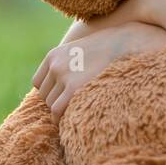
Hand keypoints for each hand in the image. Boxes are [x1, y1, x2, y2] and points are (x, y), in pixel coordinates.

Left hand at [31, 23, 163, 122]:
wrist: (126, 43)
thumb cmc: (109, 50)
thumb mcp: (81, 51)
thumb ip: (69, 65)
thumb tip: (64, 88)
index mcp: (54, 55)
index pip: (39, 83)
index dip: (51, 92)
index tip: (64, 98)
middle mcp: (55, 65)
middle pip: (44, 95)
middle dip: (57, 102)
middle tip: (75, 107)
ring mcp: (63, 76)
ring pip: (51, 104)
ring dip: (62, 111)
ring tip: (79, 112)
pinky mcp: (74, 88)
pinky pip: (57, 111)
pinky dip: (61, 118)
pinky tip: (74, 120)